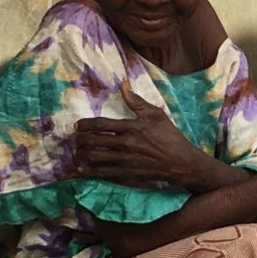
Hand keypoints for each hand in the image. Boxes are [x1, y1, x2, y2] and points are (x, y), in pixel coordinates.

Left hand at [74, 81, 207, 186]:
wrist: (180, 162)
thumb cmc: (169, 136)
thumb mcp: (156, 115)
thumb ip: (136, 101)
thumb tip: (123, 84)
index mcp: (131, 127)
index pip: (101, 124)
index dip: (85, 125)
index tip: (77, 126)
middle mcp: (125, 143)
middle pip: (94, 141)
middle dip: (80, 140)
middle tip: (75, 139)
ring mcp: (125, 160)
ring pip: (95, 157)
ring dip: (82, 155)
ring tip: (77, 152)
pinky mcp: (127, 173)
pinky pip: (103, 173)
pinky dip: (90, 171)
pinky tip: (83, 169)